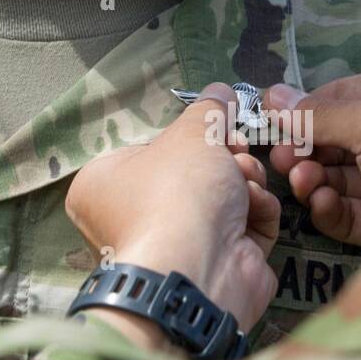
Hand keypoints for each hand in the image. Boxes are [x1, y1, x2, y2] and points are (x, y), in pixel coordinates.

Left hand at [66, 82, 279, 350]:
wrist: (199, 268)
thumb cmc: (177, 192)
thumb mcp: (192, 132)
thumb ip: (208, 109)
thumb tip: (220, 92)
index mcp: (105, 184)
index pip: (155, 149)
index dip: (191, 135)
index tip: (218, 123)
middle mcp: (133, 218)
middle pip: (195, 171)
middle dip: (226, 156)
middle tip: (236, 150)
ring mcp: (178, 246)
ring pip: (225, 196)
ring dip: (245, 180)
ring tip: (245, 182)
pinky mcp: (218, 265)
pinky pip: (243, 225)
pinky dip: (255, 212)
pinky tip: (253, 208)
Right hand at [267, 74, 360, 248]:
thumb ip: (318, 116)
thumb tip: (271, 95)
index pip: (331, 101)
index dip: (299, 114)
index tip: (269, 125)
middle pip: (328, 143)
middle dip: (302, 150)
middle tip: (283, 160)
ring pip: (333, 179)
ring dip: (311, 179)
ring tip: (304, 181)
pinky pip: (346, 214)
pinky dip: (329, 209)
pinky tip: (322, 203)